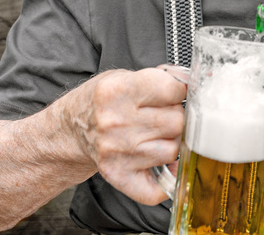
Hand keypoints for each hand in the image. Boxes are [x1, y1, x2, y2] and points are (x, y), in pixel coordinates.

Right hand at [69, 67, 186, 204]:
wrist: (71, 129)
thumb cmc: (101, 101)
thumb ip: (160, 77)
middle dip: (175, 117)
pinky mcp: (118, 176)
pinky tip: (160, 164)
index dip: (179, 91)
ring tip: (155, 135)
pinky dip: (167, 177)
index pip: (172, 90)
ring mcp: (117, 152)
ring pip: (173, 149)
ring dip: (171, 142)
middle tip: (161, 115)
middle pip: (177, 122)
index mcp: (117, 91)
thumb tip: (193, 82)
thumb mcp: (124, 76)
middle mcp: (115, 122)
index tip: (174, 93)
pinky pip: (160, 186)